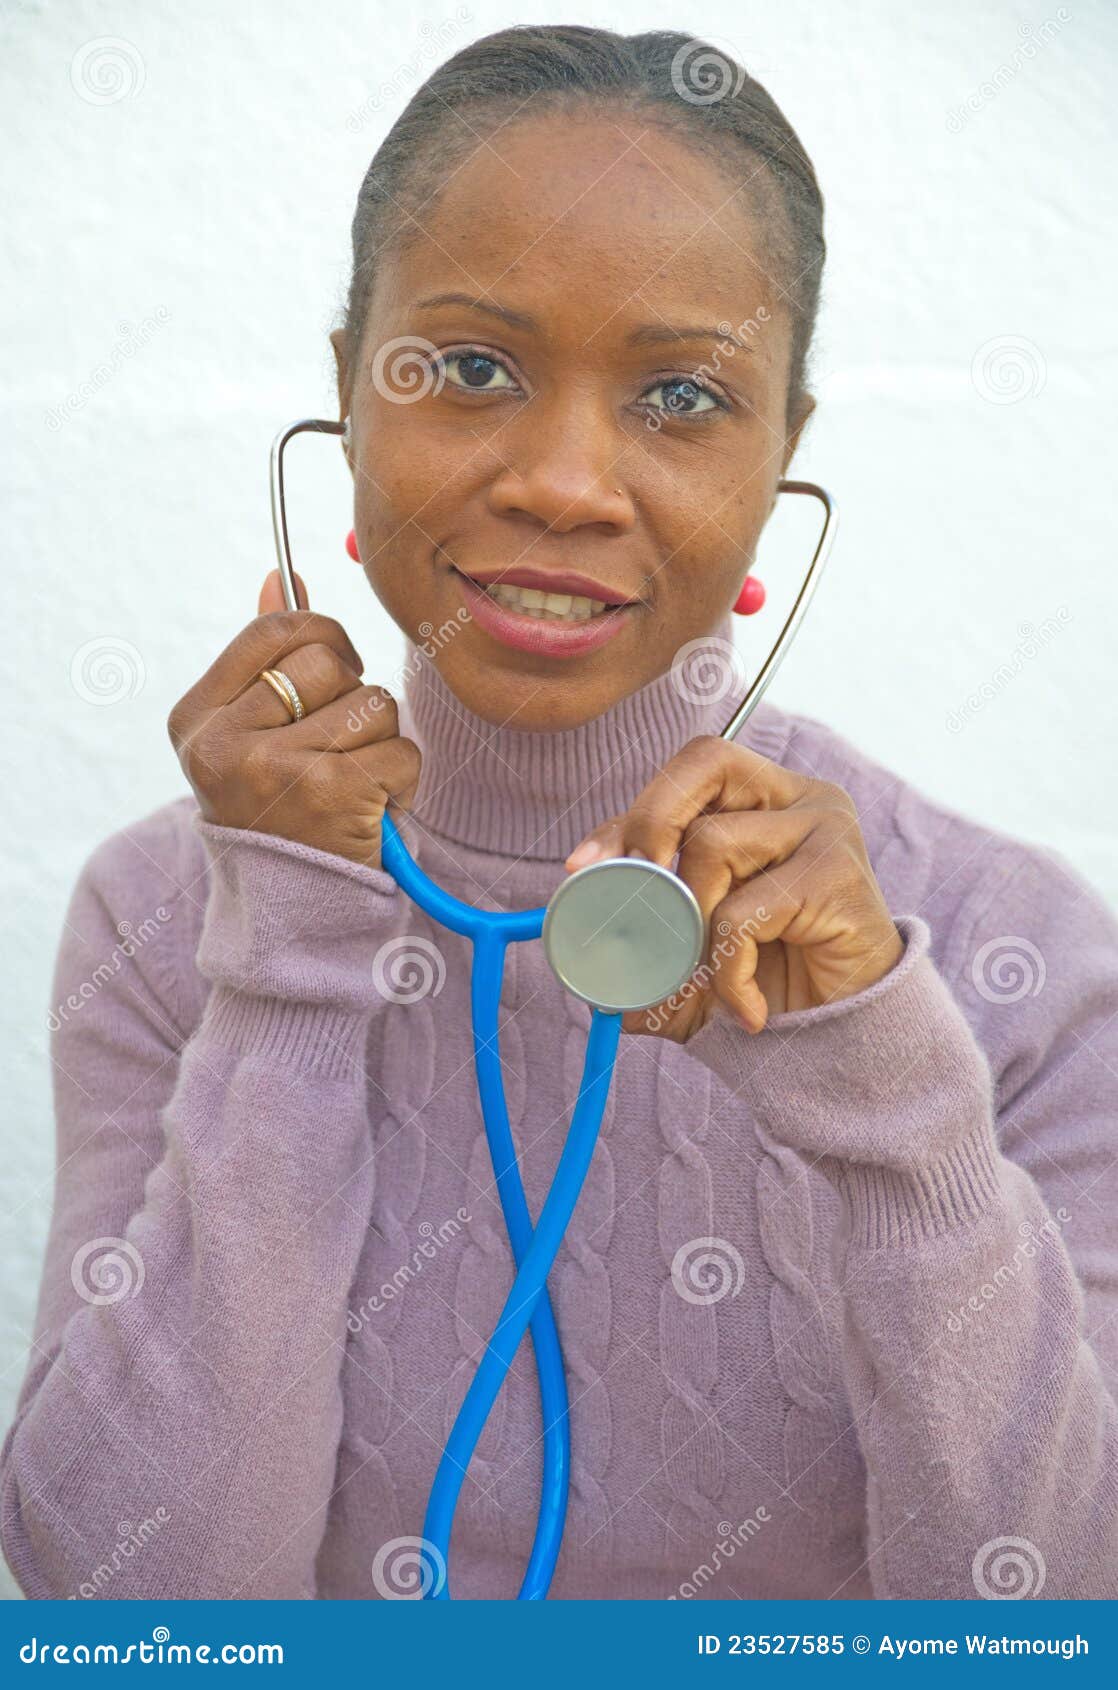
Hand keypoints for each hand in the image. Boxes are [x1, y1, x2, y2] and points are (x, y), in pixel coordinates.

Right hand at [166, 568, 420, 867]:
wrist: (288, 913)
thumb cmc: (275, 809)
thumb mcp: (249, 734)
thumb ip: (263, 657)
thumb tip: (281, 577)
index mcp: (197, 719)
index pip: (274, 631)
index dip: (321, 638)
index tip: (334, 670)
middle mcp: (226, 744)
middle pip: (329, 664)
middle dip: (352, 697)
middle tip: (338, 745)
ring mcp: (277, 770)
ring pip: (373, 707)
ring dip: (379, 744)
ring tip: (350, 783)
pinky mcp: (333, 798)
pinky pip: (401, 753)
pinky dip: (401, 782)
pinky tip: (370, 810)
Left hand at [563, 735, 903, 1041]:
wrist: (847, 1039)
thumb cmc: (771, 983)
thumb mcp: (689, 959)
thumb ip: (640, 942)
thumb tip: (576, 958)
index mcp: (764, 798)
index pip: (686, 776)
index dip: (630, 814)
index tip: (582, 865)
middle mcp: (799, 798)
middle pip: (707, 762)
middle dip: (650, 819)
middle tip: (631, 885)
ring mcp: (825, 829)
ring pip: (715, 843)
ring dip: (689, 921)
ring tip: (706, 972)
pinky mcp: (838, 875)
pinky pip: (745, 910)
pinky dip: (726, 968)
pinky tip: (746, 1008)